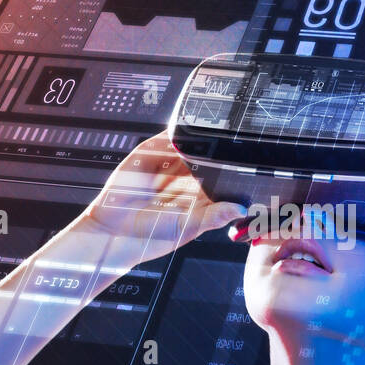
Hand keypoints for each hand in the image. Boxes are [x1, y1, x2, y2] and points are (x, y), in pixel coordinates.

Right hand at [81, 131, 246, 262]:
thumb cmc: (149, 236)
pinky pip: (167, 137)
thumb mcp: (187, 227)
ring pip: (191, 145)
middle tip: (238, 141)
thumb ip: (214, 216)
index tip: (251, 163)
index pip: (223, 178)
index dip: (235, 171)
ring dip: (202, 137)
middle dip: (221, 151)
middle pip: (209, 158)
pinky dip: (177, 131)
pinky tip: (188, 128)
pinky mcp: (150, 154)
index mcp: (200, 197)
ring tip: (216, 129)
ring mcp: (168, 165)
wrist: (113, 232)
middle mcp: (186, 179)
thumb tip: (240, 209)